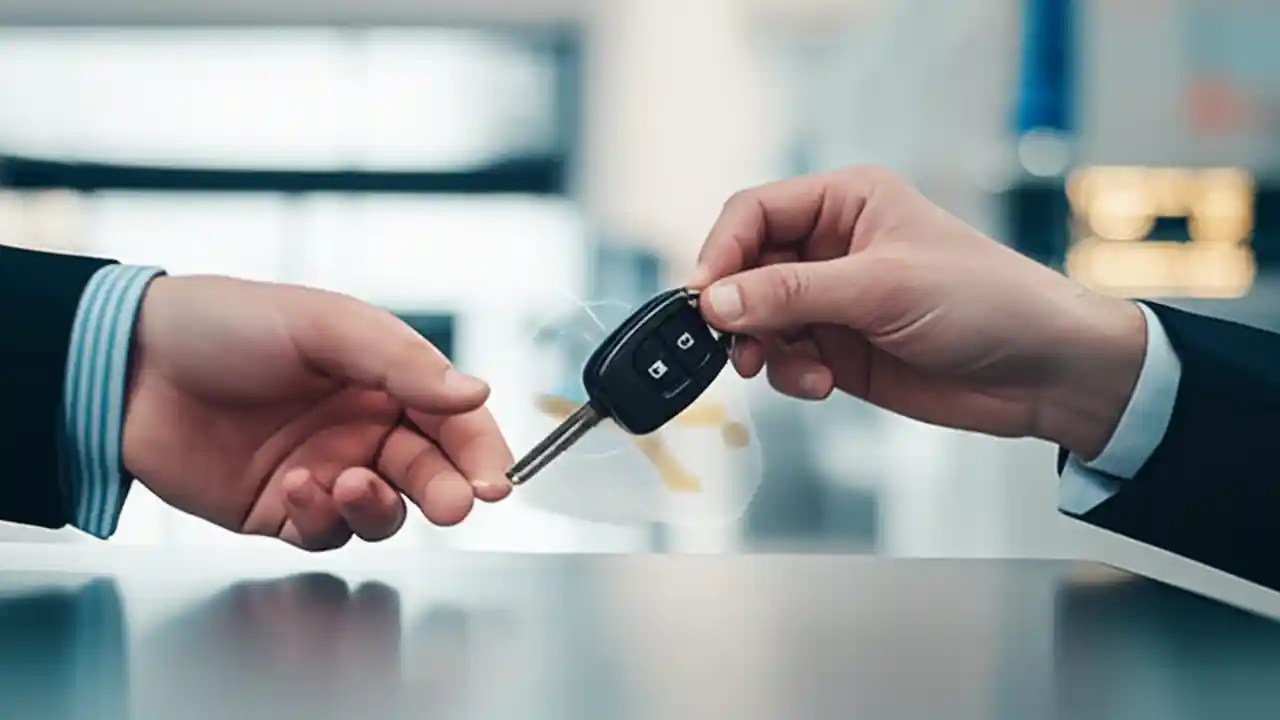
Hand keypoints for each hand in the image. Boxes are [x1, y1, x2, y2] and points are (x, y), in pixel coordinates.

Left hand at [122, 276, 512, 549]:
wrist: (128, 366)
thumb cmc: (226, 324)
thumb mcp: (322, 324)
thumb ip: (401, 362)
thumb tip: (477, 392)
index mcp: (384, 378)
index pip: (455, 421)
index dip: (482, 451)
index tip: (496, 482)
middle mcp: (364, 427)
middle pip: (431, 474)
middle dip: (448, 492)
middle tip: (455, 504)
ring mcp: (326, 471)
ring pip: (385, 512)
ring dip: (379, 506)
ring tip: (348, 483)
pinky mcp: (284, 510)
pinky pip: (325, 532)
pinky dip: (322, 518)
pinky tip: (297, 487)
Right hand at [691, 166, 1146, 459]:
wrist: (1043, 372)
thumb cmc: (986, 300)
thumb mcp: (882, 287)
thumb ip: (792, 294)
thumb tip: (715, 302)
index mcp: (845, 203)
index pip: (754, 213)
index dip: (721, 252)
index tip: (702, 297)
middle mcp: (832, 248)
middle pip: (747, 269)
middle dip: (738, 309)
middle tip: (735, 344)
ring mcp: (833, 301)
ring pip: (759, 320)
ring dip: (764, 349)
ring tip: (788, 370)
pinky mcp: (839, 350)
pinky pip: (785, 359)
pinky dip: (790, 375)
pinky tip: (822, 383)